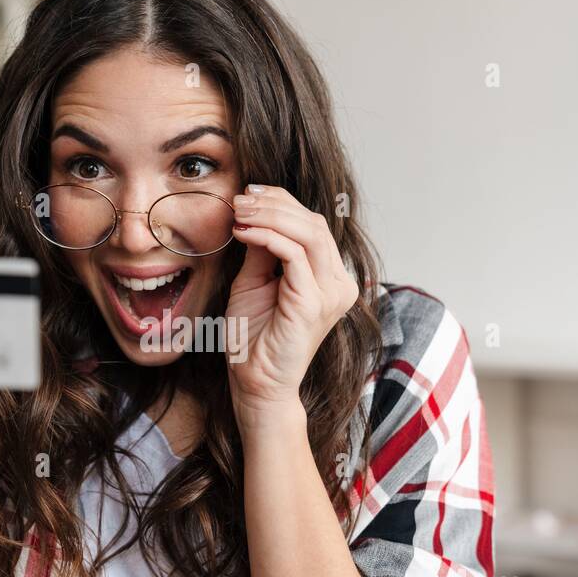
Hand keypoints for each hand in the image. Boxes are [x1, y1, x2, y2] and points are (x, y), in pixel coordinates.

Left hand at [225, 184, 358, 425]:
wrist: (254, 383)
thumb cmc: (254, 338)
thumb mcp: (254, 282)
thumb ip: (262, 250)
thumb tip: (254, 213)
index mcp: (329, 277)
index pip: (313, 225)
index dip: (282, 202)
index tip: (248, 192)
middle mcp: (338, 283)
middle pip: (314, 223)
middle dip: (274, 204)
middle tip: (239, 199)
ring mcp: (331, 294)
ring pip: (309, 234)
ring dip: (270, 216)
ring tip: (239, 211)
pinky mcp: (314, 304)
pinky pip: (295, 256)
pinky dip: (267, 237)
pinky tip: (244, 233)